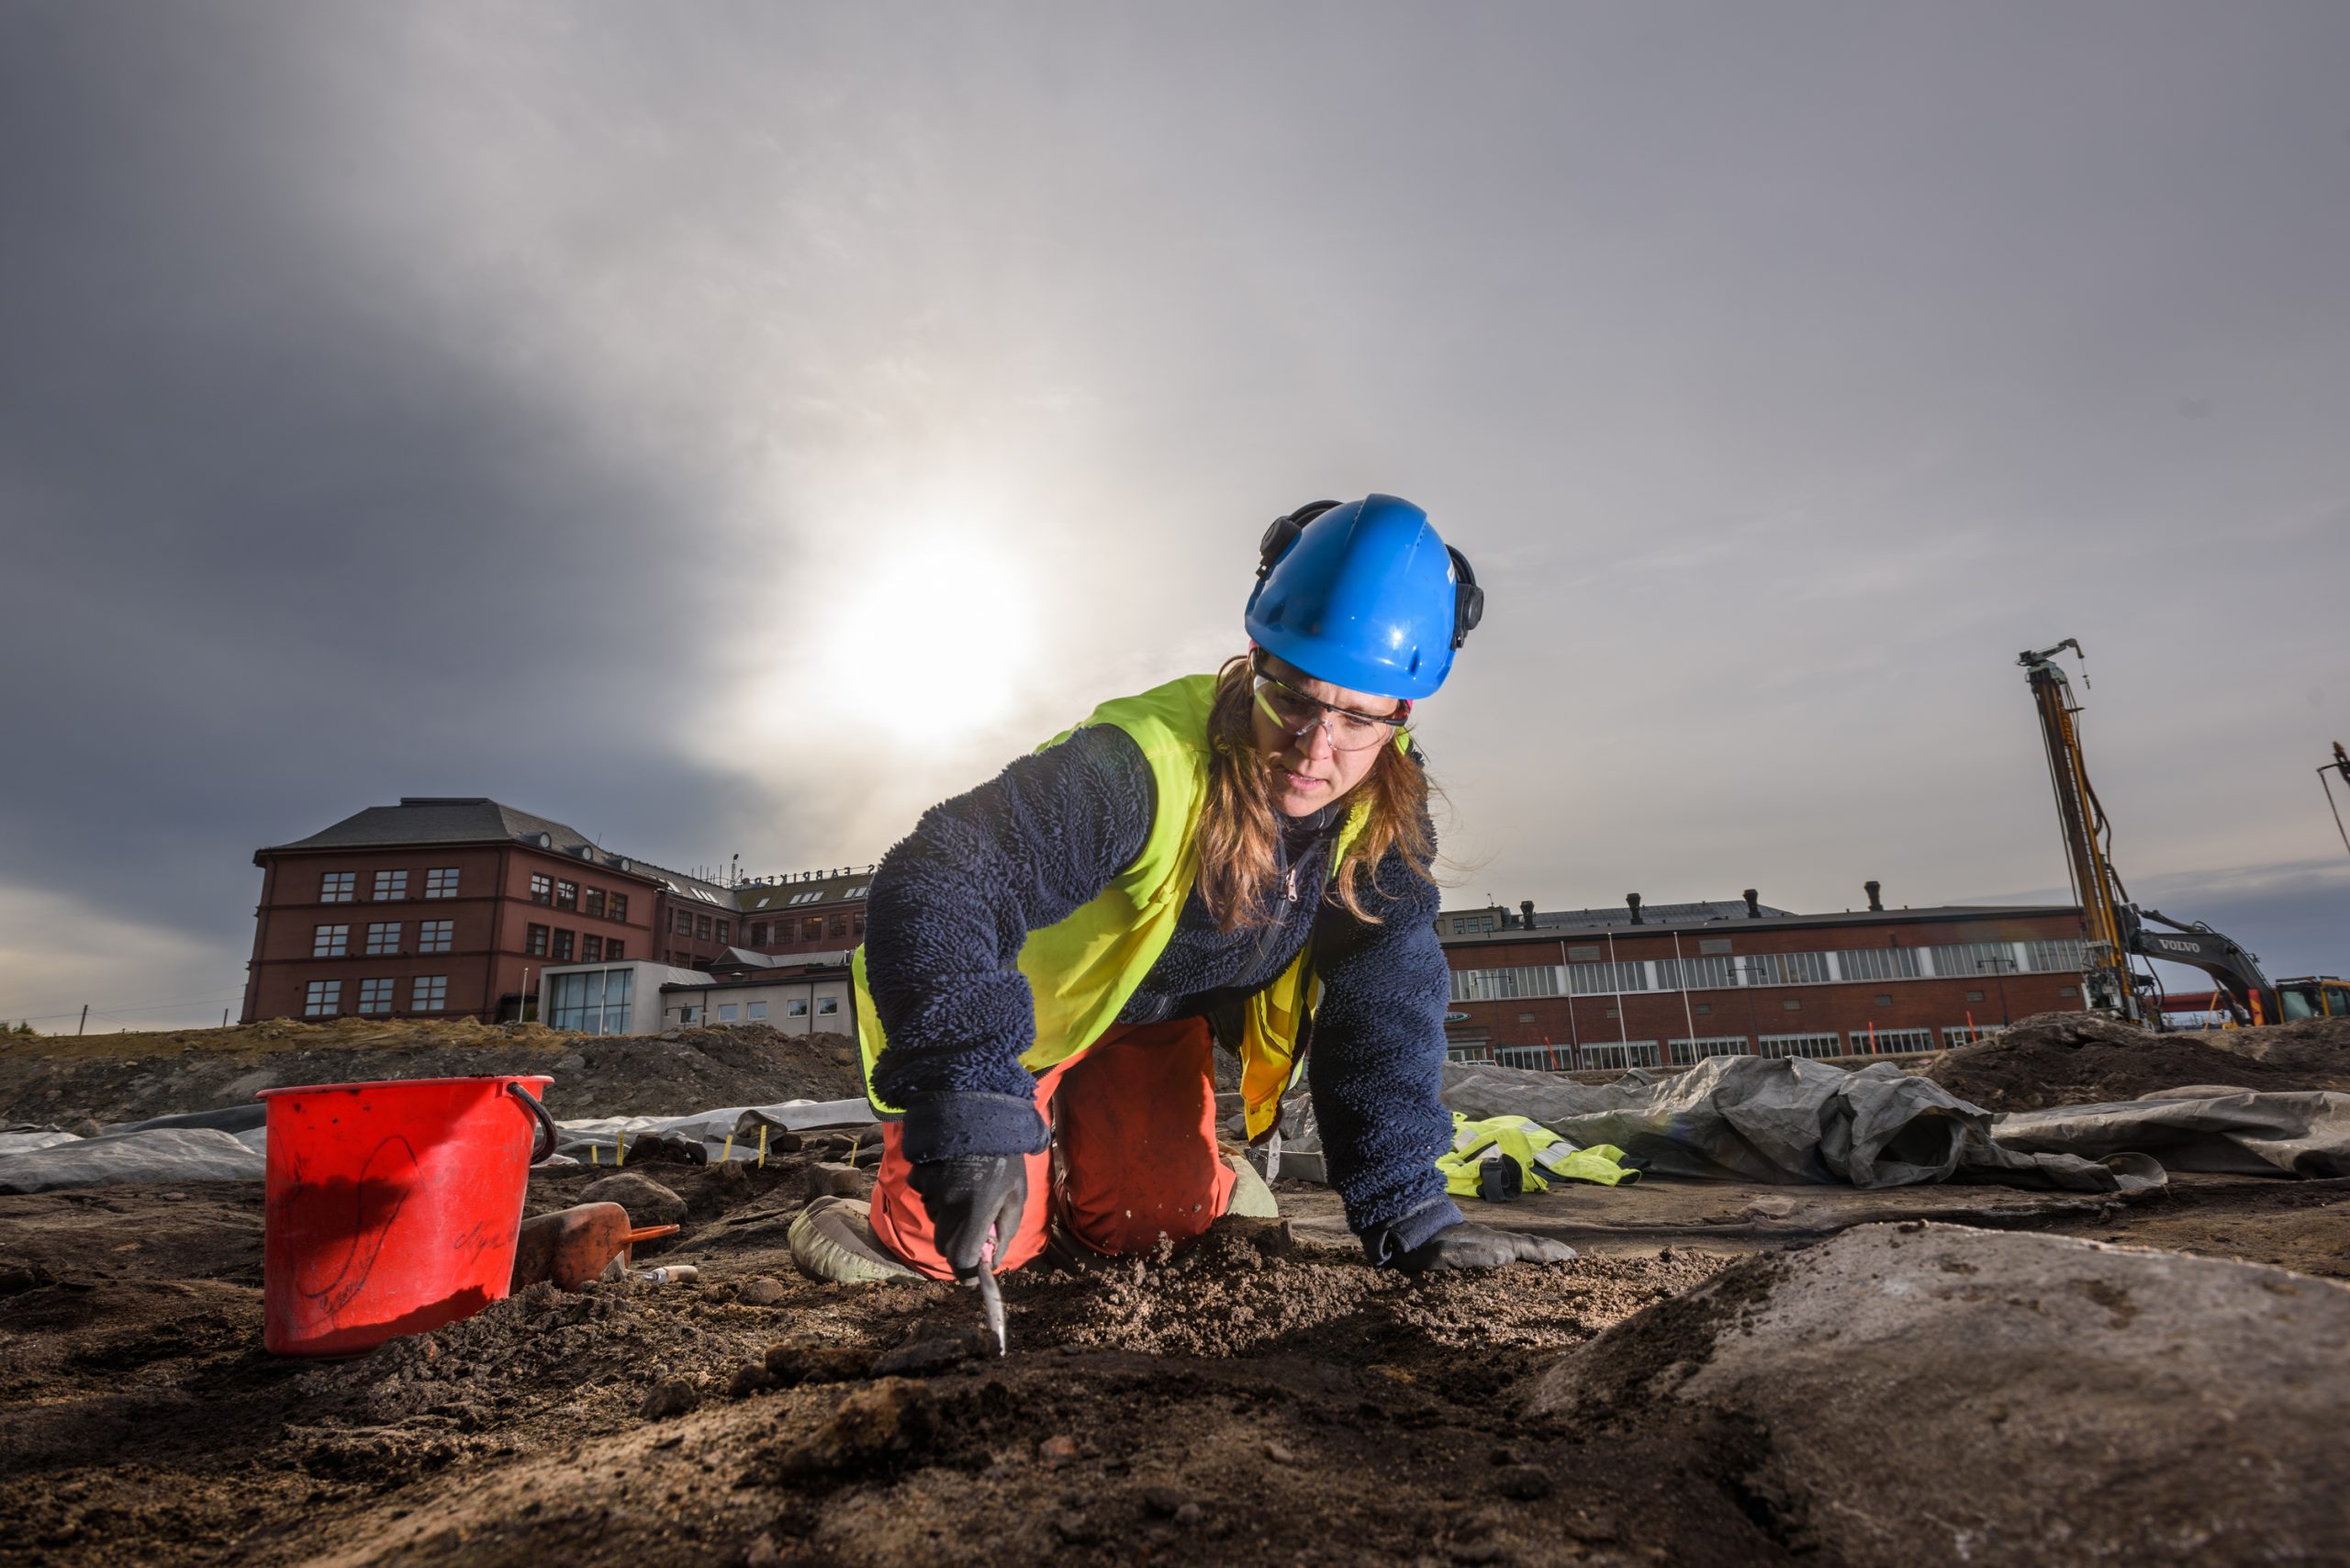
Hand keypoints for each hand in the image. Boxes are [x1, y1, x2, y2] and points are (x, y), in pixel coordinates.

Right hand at [905, 1154, 1025, 1280]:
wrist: (979, 1111)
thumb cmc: (1005, 1156)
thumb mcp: (1017, 1193)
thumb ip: (1006, 1229)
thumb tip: (994, 1259)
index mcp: (977, 1210)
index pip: (961, 1258)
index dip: (967, 1272)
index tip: (975, 1274)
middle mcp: (949, 1204)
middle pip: (945, 1245)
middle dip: (959, 1246)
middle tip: (976, 1232)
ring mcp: (931, 1190)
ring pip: (935, 1221)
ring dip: (949, 1219)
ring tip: (966, 1192)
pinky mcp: (919, 1175)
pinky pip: (926, 1197)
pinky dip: (937, 1196)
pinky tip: (951, 1176)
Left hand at [1395, 1221, 1575, 1273]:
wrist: (1400, 1231)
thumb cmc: (1423, 1245)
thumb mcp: (1446, 1252)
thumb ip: (1475, 1253)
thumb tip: (1509, 1256)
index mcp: (1490, 1243)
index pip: (1528, 1247)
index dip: (1551, 1253)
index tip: (1574, 1258)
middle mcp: (1489, 1244)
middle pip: (1526, 1249)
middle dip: (1550, 1256)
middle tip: (1573, 1267)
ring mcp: (1479, 1248)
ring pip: (1514, 1254)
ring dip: (1535, 1261)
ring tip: (1554, 1273)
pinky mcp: (1468, 1255)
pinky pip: (1500, 1260)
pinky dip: (1516, 1264)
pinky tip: (1516, 1274)